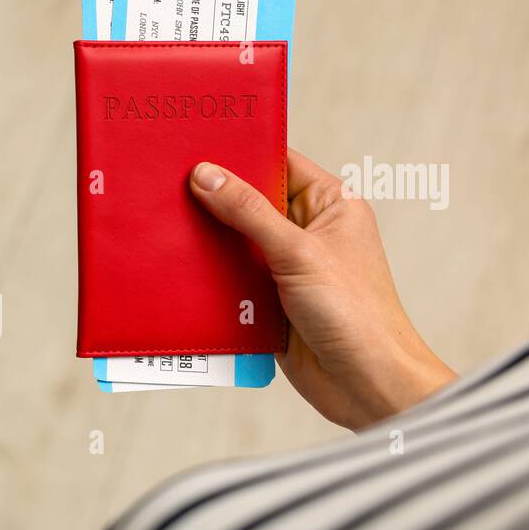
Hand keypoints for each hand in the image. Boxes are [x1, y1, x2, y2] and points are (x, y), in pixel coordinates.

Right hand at [189, 151, 454, 430]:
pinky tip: (177, 270)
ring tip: (163, 225)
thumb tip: (206, 175)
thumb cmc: (355, 314)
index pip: (278, 163)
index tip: (196, 144)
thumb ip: (249, 213)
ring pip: (234, 243)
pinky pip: (229, 281)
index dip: (240, 153)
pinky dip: (208, 279)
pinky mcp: (268, 302)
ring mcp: (286, 268)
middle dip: (213, 200)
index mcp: (330, 205)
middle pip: (249, 203)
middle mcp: (308, 232)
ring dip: (207, 243)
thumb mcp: (298, 252)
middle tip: (166, 185)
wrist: (365, 384)